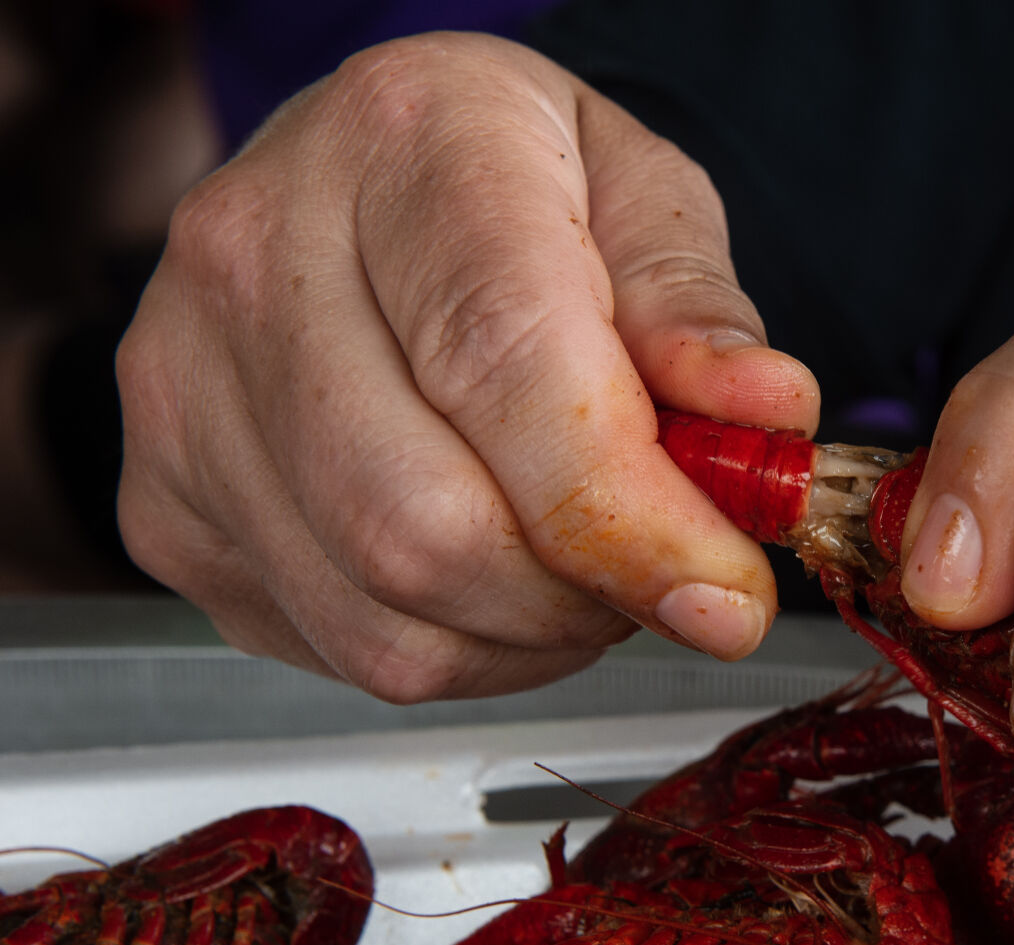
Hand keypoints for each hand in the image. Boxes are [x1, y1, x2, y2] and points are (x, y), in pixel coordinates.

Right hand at [117, 33, 816, 700]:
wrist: (367, 179)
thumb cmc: (517, 182)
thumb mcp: (644, 197)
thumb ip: (701, 314)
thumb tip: (764, 417)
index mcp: (401, 144)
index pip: (504, 365)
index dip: (626, 516)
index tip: (726, 590)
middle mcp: (254, 259)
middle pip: (425, 526)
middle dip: (586, 599)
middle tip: (669, 573)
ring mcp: (186, 391)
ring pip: (384, 616)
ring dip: (531, 636)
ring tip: (583, 560)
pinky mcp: (167, 504)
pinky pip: (344, 649)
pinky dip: (461, 649)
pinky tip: (496, 573)